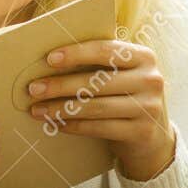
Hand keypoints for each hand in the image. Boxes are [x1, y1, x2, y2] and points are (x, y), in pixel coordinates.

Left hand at [27, 40, 176, 180]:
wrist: (153, 137)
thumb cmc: (127, 97)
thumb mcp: (122, 75)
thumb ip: (99, 64)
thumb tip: (51, 60)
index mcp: (144, 57)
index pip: (106, 50)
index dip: (76, 54)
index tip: (49, 59)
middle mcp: (151, 79)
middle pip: (97, 81)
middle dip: (60, 85)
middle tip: (33, 89)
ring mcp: (149, 107)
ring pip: (95, 106)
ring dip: (61, 108)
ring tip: (38, 109)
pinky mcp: (141, 132)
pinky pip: (99, 127)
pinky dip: (74, 126)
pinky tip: (57, 123)